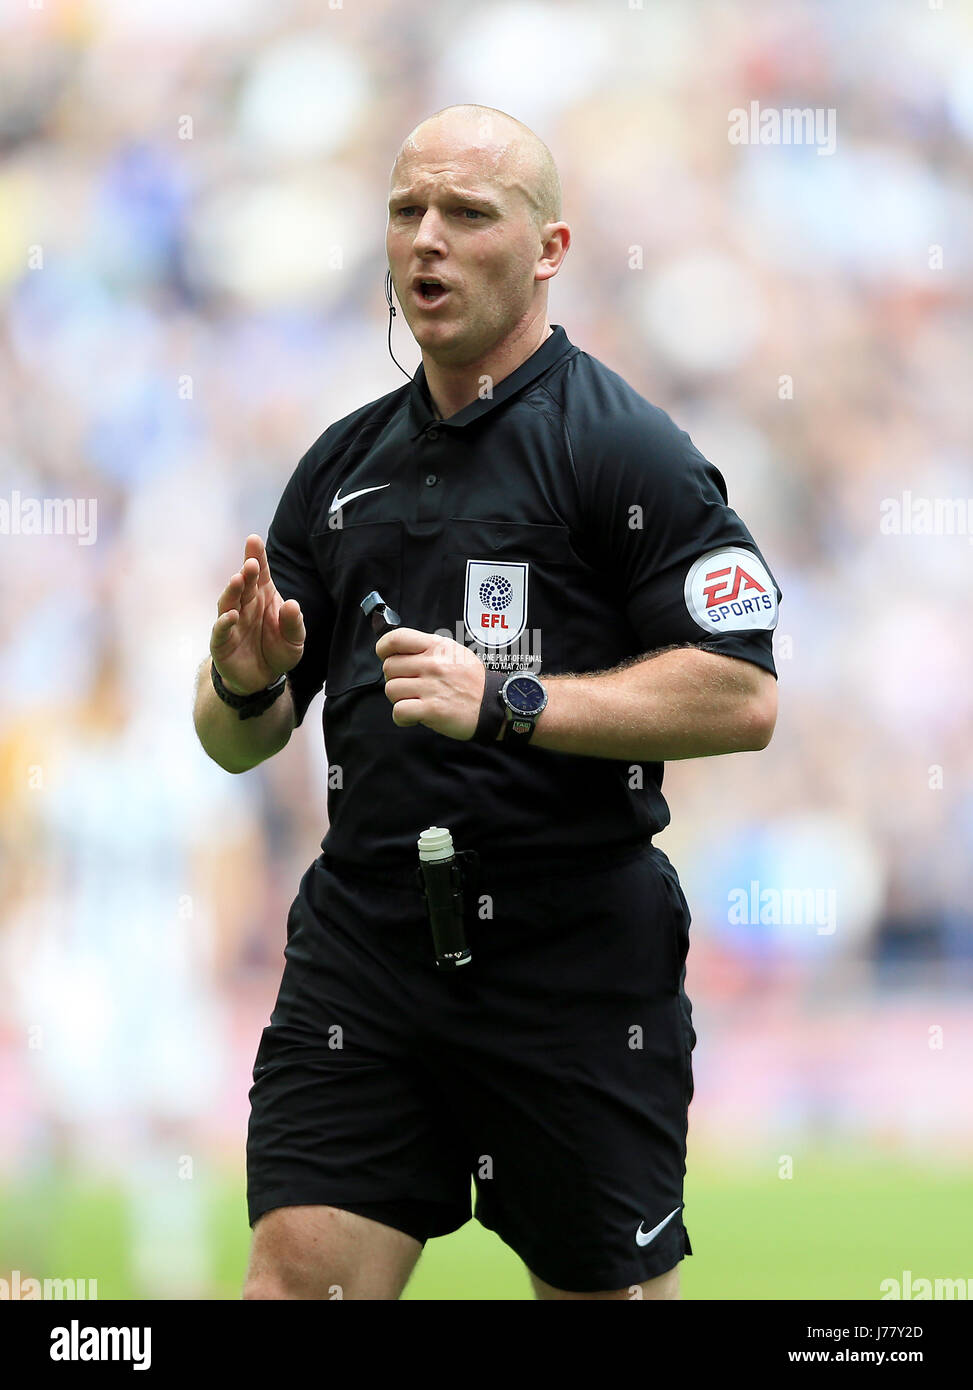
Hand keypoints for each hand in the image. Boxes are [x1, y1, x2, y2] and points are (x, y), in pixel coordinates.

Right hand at [210, 534, 305, 695]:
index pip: (259, 574)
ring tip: (238, 579)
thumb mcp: (295, 639)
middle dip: (246, 571)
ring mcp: (231, 622)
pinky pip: (221, 630)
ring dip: (232, 590)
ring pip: (228, 602)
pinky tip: (231, 615)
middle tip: (251, 562)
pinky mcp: (222, 642)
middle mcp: (245, 605)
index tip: (254, 539)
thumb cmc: (278, 651)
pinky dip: (224, 622)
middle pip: (244, 584)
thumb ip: (294, 623)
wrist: (263, 679)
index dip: (256, 556)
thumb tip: (292, 604)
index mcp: (263, 597)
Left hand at [376, 627, 485, 739]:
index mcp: (436, 647)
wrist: (492, 704)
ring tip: (415, 700)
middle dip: (395, 678)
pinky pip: (399, 711)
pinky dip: (402, 717)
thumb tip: (400, 649)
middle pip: (389, 668)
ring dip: (399, 699)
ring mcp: (431, 687)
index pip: (397, 638)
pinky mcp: (431, 710)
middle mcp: (432, 664)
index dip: (384, 648)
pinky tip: (413, 716)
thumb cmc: (472, 680)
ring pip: (391, 690)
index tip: (386, 656)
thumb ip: (428, 647)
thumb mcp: (454, 651)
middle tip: (410, 685)